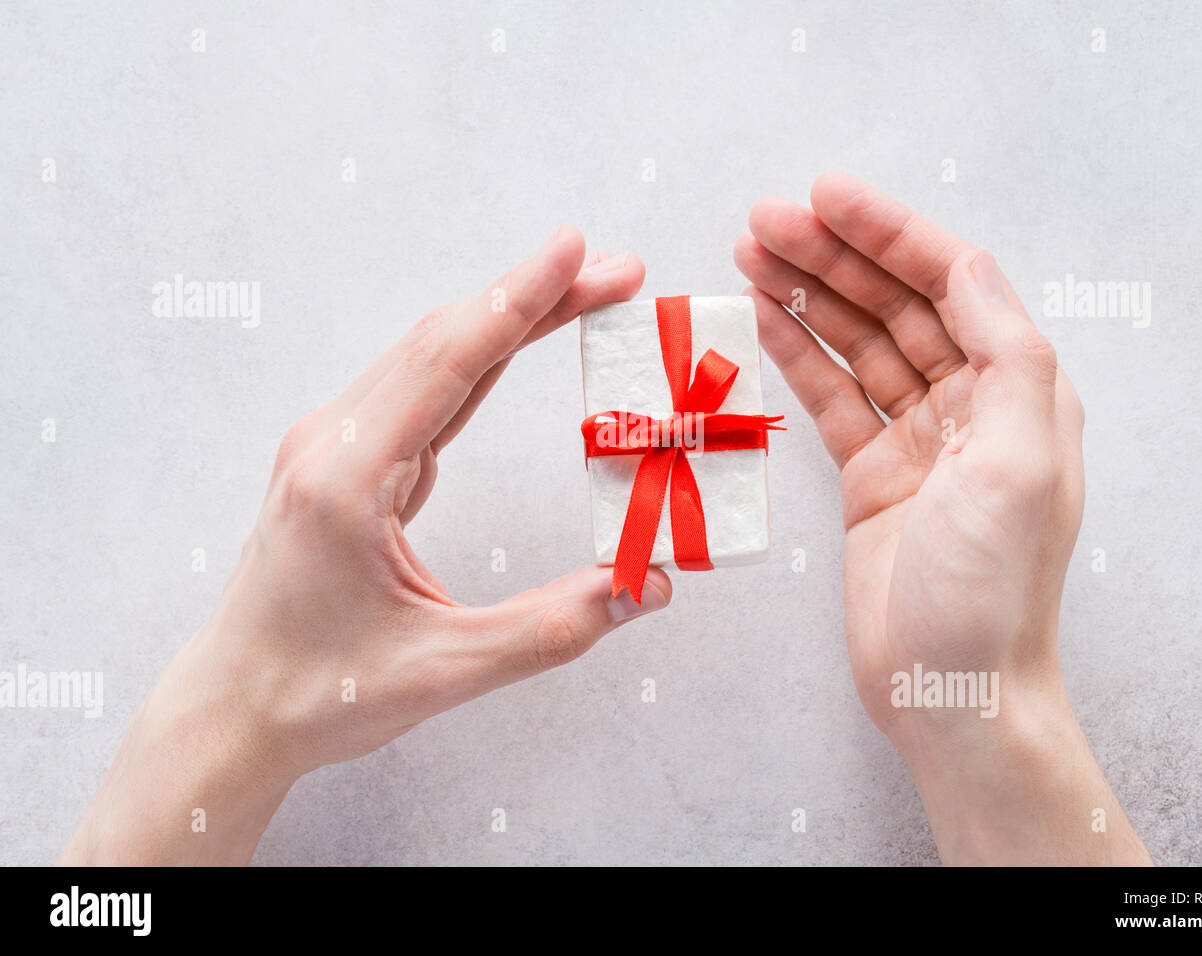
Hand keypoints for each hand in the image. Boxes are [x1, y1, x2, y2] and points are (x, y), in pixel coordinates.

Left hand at [62, 228, 670, 864]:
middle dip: (532, 298)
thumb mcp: (445, 670)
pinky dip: (477, 361)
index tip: (575, 250)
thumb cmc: (319, 693)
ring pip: (430, 359)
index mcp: (347, 479)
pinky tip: (514, 345)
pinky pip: (421, 392)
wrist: (234, 708)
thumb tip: (646, 583)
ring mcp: (334, 448)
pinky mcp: (345, 463)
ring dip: (506, 322)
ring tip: (582, 293)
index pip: (448, 364)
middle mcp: (333, 444)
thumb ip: (552, 627)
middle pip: (444, 343)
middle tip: (616, 272)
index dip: (518, 301)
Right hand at [736, 172, 1149, 864]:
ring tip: (750, 253)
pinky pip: (833, 397)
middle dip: (834, 255)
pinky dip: (798, 354)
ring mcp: (918, 441)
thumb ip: (1005, 355)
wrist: (950, 693)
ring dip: (809, 294)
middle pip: (897, 304)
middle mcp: (971, 406)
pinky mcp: (872, 476)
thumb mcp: (1019, 464)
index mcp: (1018, 392)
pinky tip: (765, 316)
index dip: (890, 233)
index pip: (953, 283)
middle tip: (763, 219)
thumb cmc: (991, 589)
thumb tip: (969, 266)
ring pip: (858, 344)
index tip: (826, 196)